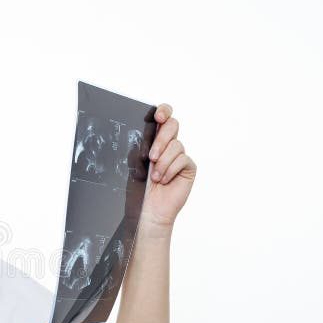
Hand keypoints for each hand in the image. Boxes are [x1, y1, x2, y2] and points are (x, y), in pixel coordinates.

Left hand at [141, 104, 196, 227]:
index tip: (157, 115)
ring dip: (162, 162)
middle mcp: (168, 146)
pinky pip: (182, 159)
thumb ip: (141, 146)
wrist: (147, 211)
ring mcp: (179, 156)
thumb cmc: (139, 190)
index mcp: (154, 141)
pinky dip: (170, 170)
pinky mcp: (188, 167)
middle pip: (173, 125)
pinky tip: (163, 180)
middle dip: (162, 137)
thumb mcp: (134, 164)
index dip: (163, 111)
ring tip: (154, 177)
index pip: (163, 118)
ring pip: (176, 145)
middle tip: (151, 155)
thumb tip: (143, 133)